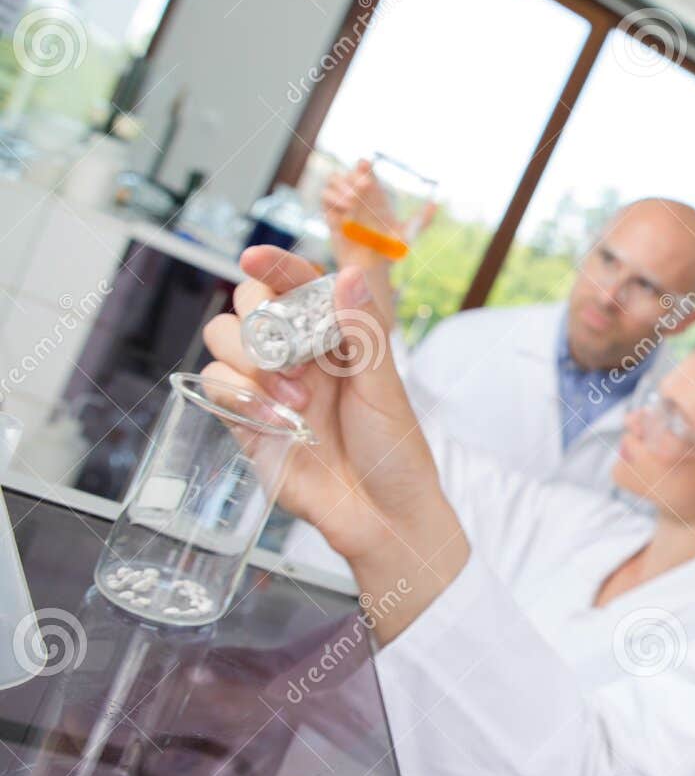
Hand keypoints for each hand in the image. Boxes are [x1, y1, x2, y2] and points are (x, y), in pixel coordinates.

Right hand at [202, 246, 467, 640]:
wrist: (381, 516)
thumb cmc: (395, 451)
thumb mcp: (385, 389)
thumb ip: (363, 331)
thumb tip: (347, 275)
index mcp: (335, 338)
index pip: (295, 285)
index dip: (274, 266)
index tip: (257, 259)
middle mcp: (297, 356)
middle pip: (248, 305)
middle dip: (258, 318)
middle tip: (293, 356)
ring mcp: (269, 387)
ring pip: (223, 341)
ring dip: (251, 361)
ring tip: (294, 398)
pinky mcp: (247, 422)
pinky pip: (217, 387)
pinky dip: (237, 395)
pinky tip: (275, 419)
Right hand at [322, 159, 433, 268]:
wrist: (373, 268)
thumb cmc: (390, 248)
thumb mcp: (408, 235)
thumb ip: (421, 221)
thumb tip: (435, 205)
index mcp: (374, 196)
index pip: (366, 173)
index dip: (364, 166)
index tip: (365, 163)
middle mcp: (357, 197)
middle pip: (348, 174)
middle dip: (354, 176)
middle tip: (365, 187)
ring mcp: (342, 206)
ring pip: (333, 182)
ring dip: (341, 188)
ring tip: (353, 202)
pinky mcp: (331, 217)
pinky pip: (325, 201)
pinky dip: (333, 201)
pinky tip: (345, 211)